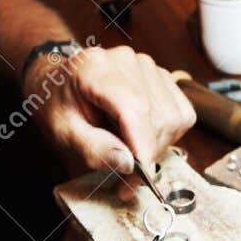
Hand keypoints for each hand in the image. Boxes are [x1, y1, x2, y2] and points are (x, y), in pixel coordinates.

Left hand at [30, 45, 195, 191]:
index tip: (138, 179)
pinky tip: (140, 135)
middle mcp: (127, 61)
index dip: (142, 148)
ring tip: (127, 149)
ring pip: (173, 120)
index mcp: (95, 68)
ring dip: (155, 146)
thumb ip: (93, 149)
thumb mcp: (62, 133)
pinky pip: (181, 114)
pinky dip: (166, 135)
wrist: (58, 84)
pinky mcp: (163, 77)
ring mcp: (148, 66)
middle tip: (123, 176)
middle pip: (157, 118)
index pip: (135, 109)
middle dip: (144, 155)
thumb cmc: (58, 107)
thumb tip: (128, 164)